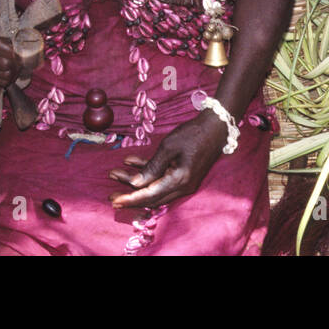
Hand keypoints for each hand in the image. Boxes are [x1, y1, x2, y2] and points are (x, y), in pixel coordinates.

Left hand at [108, 112, 228, 208]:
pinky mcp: (184, 175)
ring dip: (136, 182)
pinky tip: (130, 161)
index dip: (131, 199)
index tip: (115, 201)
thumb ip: (152, 166)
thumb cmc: (193, 134)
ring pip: (155, 189)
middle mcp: (182, 187)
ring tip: (115, 174)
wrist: (216, 127)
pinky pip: (162, 178)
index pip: (150, 195)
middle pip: (152, 197)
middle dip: (131, 196)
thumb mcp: (169, 147)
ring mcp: (184, 182)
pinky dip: (147, 172)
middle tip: (111, 196)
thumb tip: (136, 184)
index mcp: (179, 180)